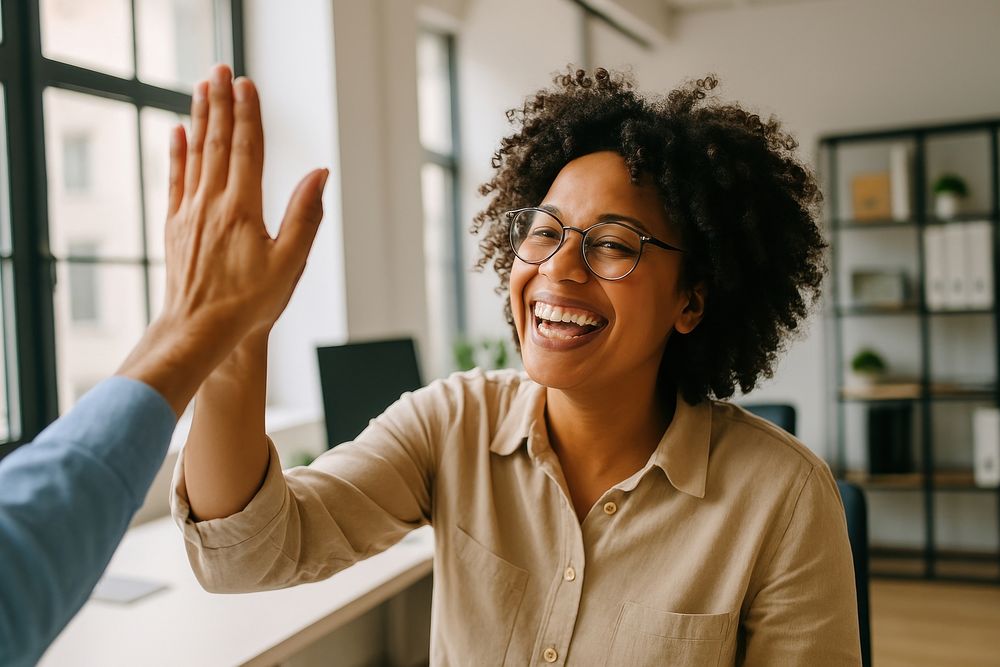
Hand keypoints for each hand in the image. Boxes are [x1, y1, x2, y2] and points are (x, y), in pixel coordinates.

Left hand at [117, 64, 327, 414]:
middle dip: (220, 102)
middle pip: (216, 141)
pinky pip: (176, 179)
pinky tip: (177, 132)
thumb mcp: (289, 264)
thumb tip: (319, 173)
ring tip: (201, 88)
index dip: (248, 114)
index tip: (247, 83)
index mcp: (242, 209)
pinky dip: (177, 152)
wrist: (196, 330)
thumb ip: (305, 215)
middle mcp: (211, 203)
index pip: (246, 149)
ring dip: (199, 117)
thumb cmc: (248, 303)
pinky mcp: (175, 226)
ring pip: (195, 154)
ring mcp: (188, 212)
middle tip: (220, 70)